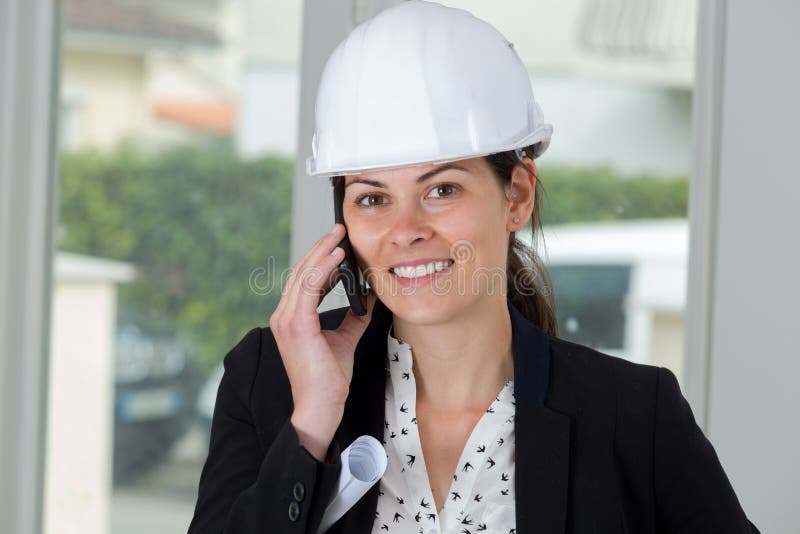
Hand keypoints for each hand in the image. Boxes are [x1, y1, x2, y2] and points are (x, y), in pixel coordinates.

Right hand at [268, 223, 376, 459]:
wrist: (321, 406)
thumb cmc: (329, 379)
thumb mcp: (345, 339)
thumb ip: (355, 317)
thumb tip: (370, 298)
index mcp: (293, 318)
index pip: (304, 280)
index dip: (321, 260)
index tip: (338, 246)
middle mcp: (284, 315)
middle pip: (302, 271)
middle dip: (321, 249)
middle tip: (339, 230)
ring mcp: (287, 319)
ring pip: (304, 275)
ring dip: (323, 253)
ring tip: (339, 236)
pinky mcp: (297, 325)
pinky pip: (309, 287)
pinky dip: (324, 269)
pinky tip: (338, 258)